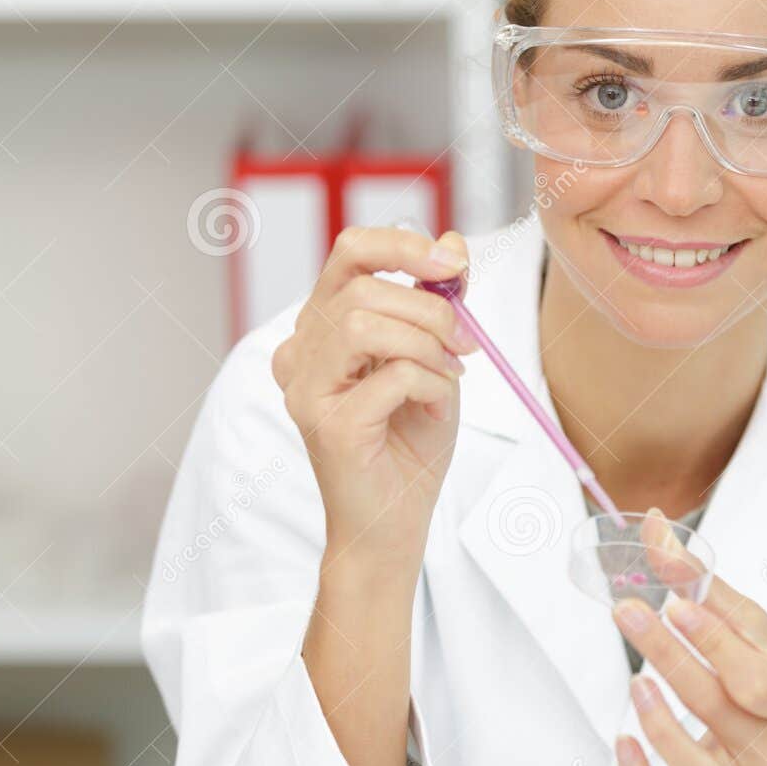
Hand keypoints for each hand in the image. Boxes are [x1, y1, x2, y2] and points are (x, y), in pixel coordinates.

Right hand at [272, 226, 477, 562]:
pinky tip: (435, 413)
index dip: (403, 244)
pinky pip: (390, 375)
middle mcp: (300, 352)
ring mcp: (307, 389)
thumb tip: (453, 243)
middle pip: (364, 286)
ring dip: (427, 347)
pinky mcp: (328, 425)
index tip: (451, 264)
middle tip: (466, 346)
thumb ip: (440, 302)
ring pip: (366, 323)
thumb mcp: (436, 358)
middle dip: (431, 309)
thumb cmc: (410, 442)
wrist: (396, 522)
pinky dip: (429, 386)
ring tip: (448, 379)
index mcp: (322, 327)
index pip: (350, 252)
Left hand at [610, 510, 766, 765]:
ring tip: (636, 680)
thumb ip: (702, 582)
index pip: (754, 678)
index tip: (678, 604)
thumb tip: (652, 526)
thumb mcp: (756, 626)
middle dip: (668, 655)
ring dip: (660, 724)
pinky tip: (623, 741)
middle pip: (714, 706)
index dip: (715, 643)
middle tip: (628, 610)